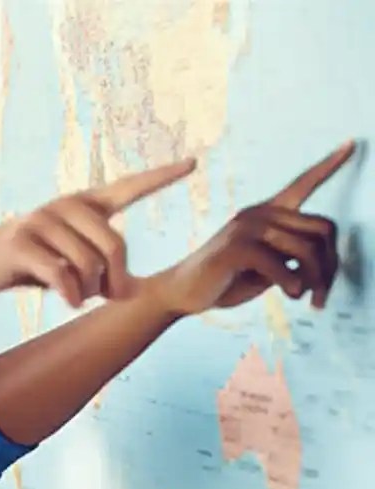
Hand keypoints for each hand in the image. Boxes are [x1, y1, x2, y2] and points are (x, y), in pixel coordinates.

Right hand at [0, 158, 196, 306]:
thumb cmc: (29, 261)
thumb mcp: (68, 260)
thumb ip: (99, 268)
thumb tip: (129, 294)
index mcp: (83, 205)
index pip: (128, 187)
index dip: (161, 177)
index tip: (193, 163)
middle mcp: (65, 206)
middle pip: (115, 244)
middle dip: (117, 279)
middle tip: (111, 297)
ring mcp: (41, 221)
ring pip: (88, 264)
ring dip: (91, 291)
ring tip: (81, 298)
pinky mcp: (21, 243)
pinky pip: (61, 274)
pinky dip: (71, 294)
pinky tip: (69, 301)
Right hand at [151, 141, 354, 316]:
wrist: (182, 292)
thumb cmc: (226, 280)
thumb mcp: (268, 268)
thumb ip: (293, 259)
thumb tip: (323, 266)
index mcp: (267, 213)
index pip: (302, 184)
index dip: (329, 165)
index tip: (352, 144)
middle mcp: (259, 213)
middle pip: (323, 230)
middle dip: (330, 266)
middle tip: (322, 294)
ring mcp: (247, 228)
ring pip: (308, 249)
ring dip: (315, 280)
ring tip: (305, 298)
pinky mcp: (236, 248)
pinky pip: (282, 265)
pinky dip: (293, 285)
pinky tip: (288, 294)